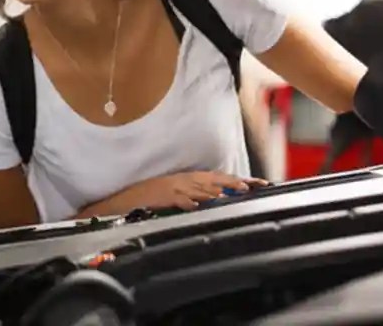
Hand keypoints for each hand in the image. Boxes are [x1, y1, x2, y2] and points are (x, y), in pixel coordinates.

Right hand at [89, 171, 266, 215]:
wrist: (124, 200)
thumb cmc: (150, 197)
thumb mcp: (177, 192)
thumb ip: (197, 194)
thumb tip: (220, 199)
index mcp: (188, 178)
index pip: (218, 177)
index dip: (238, 180)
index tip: (258, 184)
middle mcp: (183, 180)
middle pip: (212, 180)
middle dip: (232, 183)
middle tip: (252, 187)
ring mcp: (173, 188)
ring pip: (198, 187)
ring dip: (214, 190)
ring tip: (231, 194)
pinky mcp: (162, 196)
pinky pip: (178, 199)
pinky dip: (188, 201)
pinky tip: (198, 205)